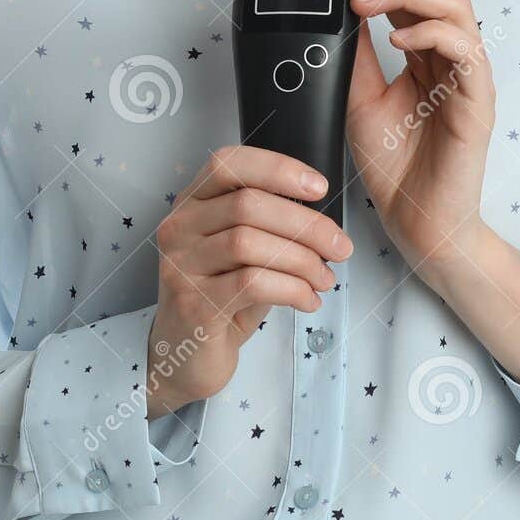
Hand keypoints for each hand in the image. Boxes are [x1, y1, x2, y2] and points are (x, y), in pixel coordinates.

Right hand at [145, 145, 353, 418]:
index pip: (228, 163)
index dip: (277, 168)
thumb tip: (323, 219)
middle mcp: (179, 227)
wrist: (187, 355)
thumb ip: (268, 223)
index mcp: (192, 202)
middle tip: (340, 247)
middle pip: (247, 204)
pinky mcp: (194, 303)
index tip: (319, 188)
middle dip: (306, 224)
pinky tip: (308, 300)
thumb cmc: (224, 294)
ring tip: (325, 279)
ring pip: (249, 243)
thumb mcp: (243, 249)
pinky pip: (251, 283)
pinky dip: (292, 289)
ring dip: (302, 260)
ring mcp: (182, 266)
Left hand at [342, 0, 495, 283]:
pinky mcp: (478, 101)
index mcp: (425, 48)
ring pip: (456, 4)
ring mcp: (469, 74)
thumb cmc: (394, 164)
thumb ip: (353, 49)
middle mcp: (451, 54)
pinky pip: (465, 51)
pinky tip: (400, 37)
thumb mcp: (357, 94)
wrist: (416, 222)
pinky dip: (433, 33)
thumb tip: (336, 0)